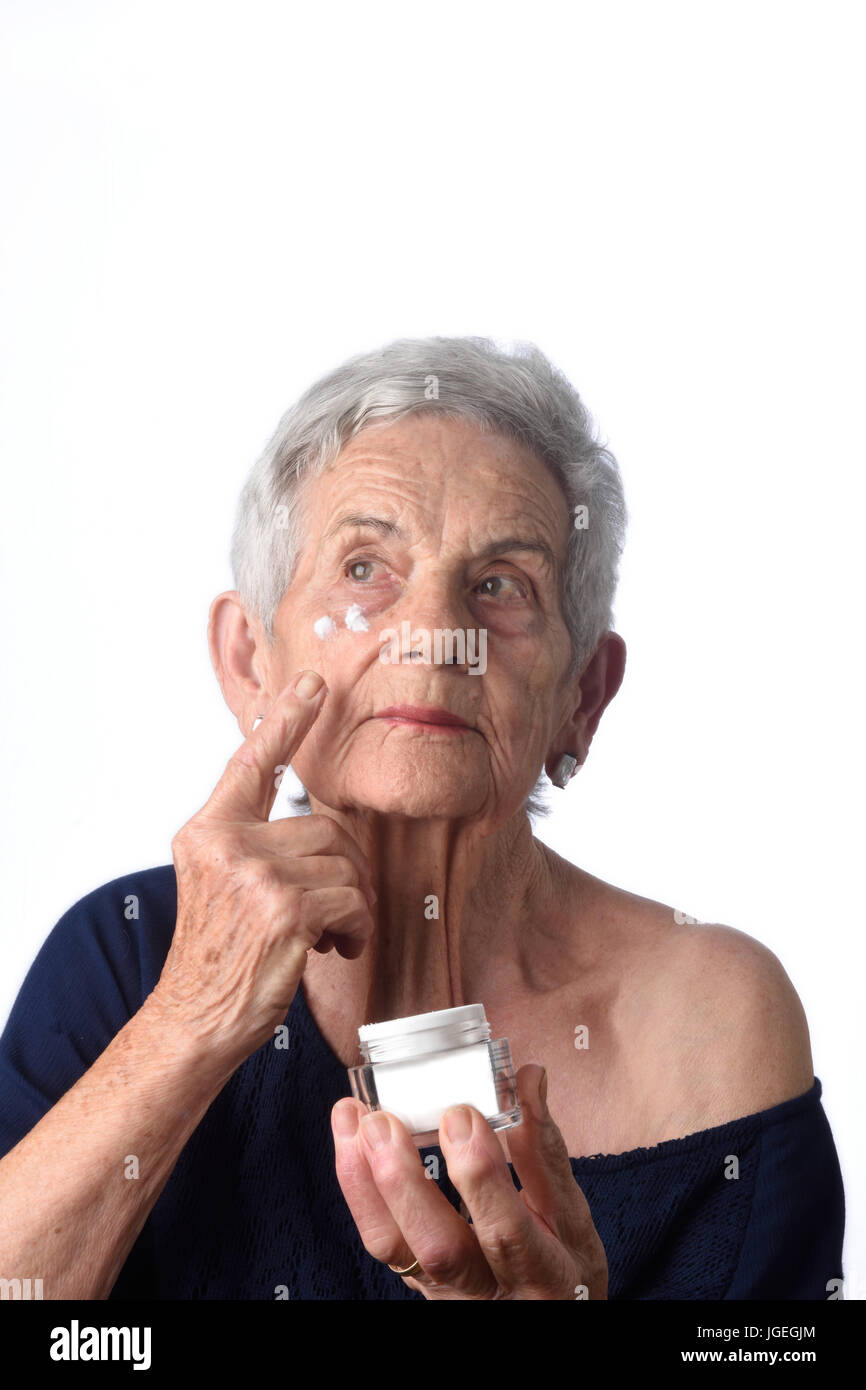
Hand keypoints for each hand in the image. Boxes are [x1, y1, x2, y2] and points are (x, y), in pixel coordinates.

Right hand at [151, 670, 376, 1070]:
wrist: (196, 1019)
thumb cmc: (216, 957)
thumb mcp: (218, 884)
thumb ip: (251, 844)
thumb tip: (317, 824)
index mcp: (208, 832)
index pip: (251, 764)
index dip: (286, 721)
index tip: (313, 684)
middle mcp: (227, 845)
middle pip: (322, 827)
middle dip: (339, 870)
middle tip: (326, 909)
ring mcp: (254, 876)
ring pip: (343, 866)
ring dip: (349, 905)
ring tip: (325, 933)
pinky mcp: (285, 910)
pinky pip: (352, 901)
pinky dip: (355, 929)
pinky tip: (333, 947)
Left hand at [331, 1063, 607, 1298]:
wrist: (546, 1313)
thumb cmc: (565, 1268)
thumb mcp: (572, 1216)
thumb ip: (544, 1150)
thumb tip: (527, 1077)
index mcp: (542, 1277)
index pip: (506, 1233)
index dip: (480, 1174)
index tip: (461, 1114)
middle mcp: (487, 1293)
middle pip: (437, 1248)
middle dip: (403, 1180)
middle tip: (382, 1119)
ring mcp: (444, 1293)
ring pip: (393, 1246)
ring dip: (364, 1178)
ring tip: (350, 1116)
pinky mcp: (415, 1280)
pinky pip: (381, 1238)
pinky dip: (360, 1186)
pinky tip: (352, 1141)